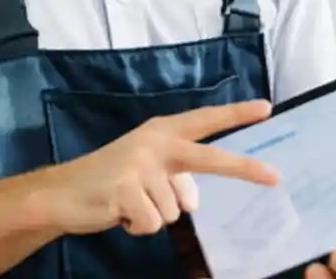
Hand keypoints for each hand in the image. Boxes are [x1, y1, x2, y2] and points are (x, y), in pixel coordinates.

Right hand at [42, 100, 278, 236]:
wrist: (61, 193)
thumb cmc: (107, 181)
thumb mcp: (142, 169)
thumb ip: (172, 178)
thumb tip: (191, 201)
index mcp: (160, 133)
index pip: (203, 120)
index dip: (234, 114)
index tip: (266, 108)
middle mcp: (154, 143)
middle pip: (209, 158)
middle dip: (243, 168)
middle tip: (274, 177)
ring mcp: (140, 165)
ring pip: (175, 210)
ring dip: (152, 216)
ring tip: (127, 204)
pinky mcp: (126, 189)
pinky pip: (153, 223)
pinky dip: (137, 227)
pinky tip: (118, 213)